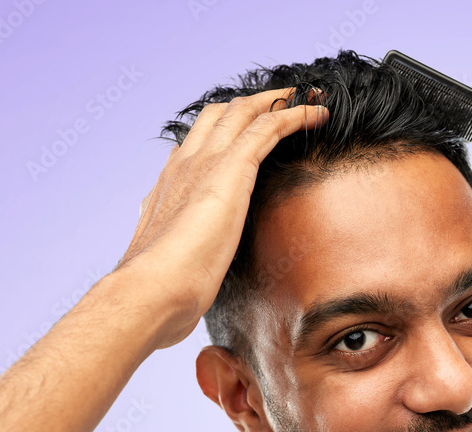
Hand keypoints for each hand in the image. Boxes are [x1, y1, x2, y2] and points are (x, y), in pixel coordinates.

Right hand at [114, 88, 327, 348]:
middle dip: (251, 104)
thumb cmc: (162, 292)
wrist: (153, 290)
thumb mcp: (171, 267)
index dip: (223, 134)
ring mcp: (206, 163)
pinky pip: (270, 127)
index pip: (196, 146)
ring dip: (278, 101)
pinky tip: (318, 113)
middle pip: (217, 116)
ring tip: (306, 98)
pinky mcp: (232, 170)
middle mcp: (184, 166)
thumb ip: (180, 260)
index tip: (246, 134)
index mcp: (170, 187)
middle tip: (282, 102)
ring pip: (243, 111)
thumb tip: (186, 280)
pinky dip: (296, 114)